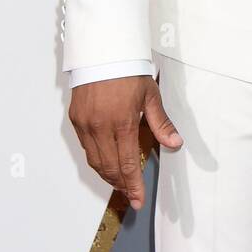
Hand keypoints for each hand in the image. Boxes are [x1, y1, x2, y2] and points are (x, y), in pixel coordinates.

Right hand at [69, 75, 182, 210]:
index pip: (128, 163)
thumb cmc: (129, 71)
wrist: (103, 52)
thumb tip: (175, 143)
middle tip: (131, 194)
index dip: (133, 185)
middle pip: (109, 167)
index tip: (138, 199)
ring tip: (121, 182)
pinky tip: (106, 162)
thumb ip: (161, 123)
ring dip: (108, 175)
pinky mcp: (76, 119)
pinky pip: (85, 148)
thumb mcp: (150, 96)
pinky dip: (96, 159)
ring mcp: (86, 124)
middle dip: (121, 184)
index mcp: (122, 122)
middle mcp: (101, 126)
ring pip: (95, 161)